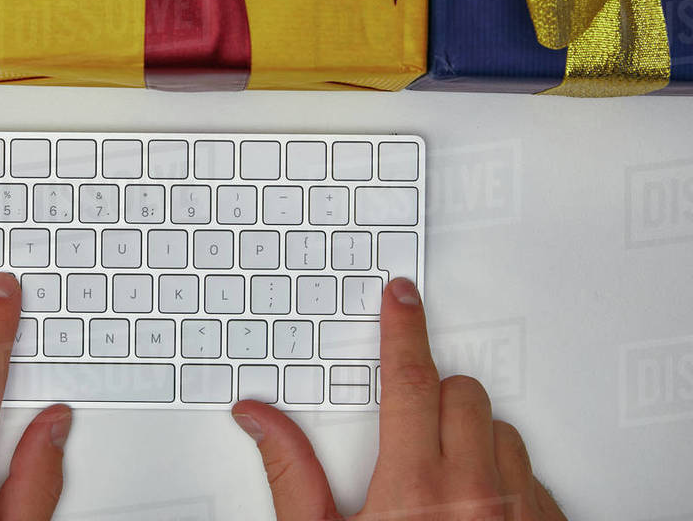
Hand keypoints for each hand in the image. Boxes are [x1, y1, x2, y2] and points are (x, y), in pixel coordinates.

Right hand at [233, 278, 566, 520]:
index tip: (401, 296)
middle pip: (462, 393)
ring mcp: (523, 514)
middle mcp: (479, 496)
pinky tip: (477, 510)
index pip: (411, 378)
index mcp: (415, 491)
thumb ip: (292, 474)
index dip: (402, 326)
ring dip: (473, 438)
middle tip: (406, 432)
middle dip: (433, 397)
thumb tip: (258, 418)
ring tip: (440, 482)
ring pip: (503, 430)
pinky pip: (536, 475)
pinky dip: (507, 477)